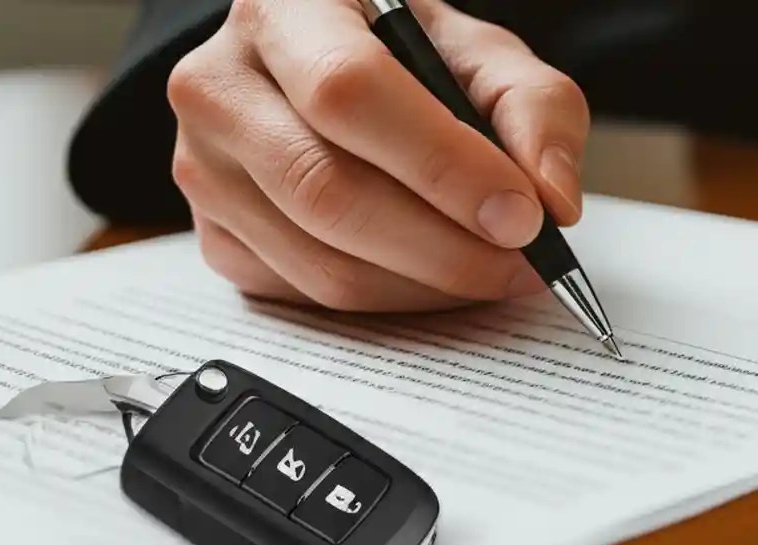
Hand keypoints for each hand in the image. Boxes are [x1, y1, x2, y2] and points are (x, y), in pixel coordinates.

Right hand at [167, 0, 587, 311]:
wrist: (325, 71)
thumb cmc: (403, 58)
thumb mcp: (481, 54)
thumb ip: (534, 109)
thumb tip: (552, 200)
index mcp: (284, 10)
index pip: (350, 94)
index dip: (442, 165)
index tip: (521, 215)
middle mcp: (221, 86)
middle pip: (328, 192)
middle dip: (445, 247)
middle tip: (523, 263)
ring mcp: (205, 170)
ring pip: (322, 263)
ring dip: (428, 286)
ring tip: (494, 270)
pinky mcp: (215, 238)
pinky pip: (309, 297)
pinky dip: (391, 302)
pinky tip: (434, 275)